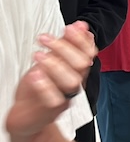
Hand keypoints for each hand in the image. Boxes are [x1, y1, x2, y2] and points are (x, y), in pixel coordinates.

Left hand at [5, 22, 95, 138]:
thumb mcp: (52, 61)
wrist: (27, 116)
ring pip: (72, 82)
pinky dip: (45, 86)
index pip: (89, 53)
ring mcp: (64, 97)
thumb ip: (67, 44)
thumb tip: (81, 25)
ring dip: (56, 65)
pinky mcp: (50, 110)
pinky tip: (35, 76)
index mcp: (76, 72)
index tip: (69, 28)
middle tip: (45, 39)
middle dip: (65, 48)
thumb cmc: (39, 89)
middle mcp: (74, 84)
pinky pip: (54, 100)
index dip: (81, 39)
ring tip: (38, 56)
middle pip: (82, 65)